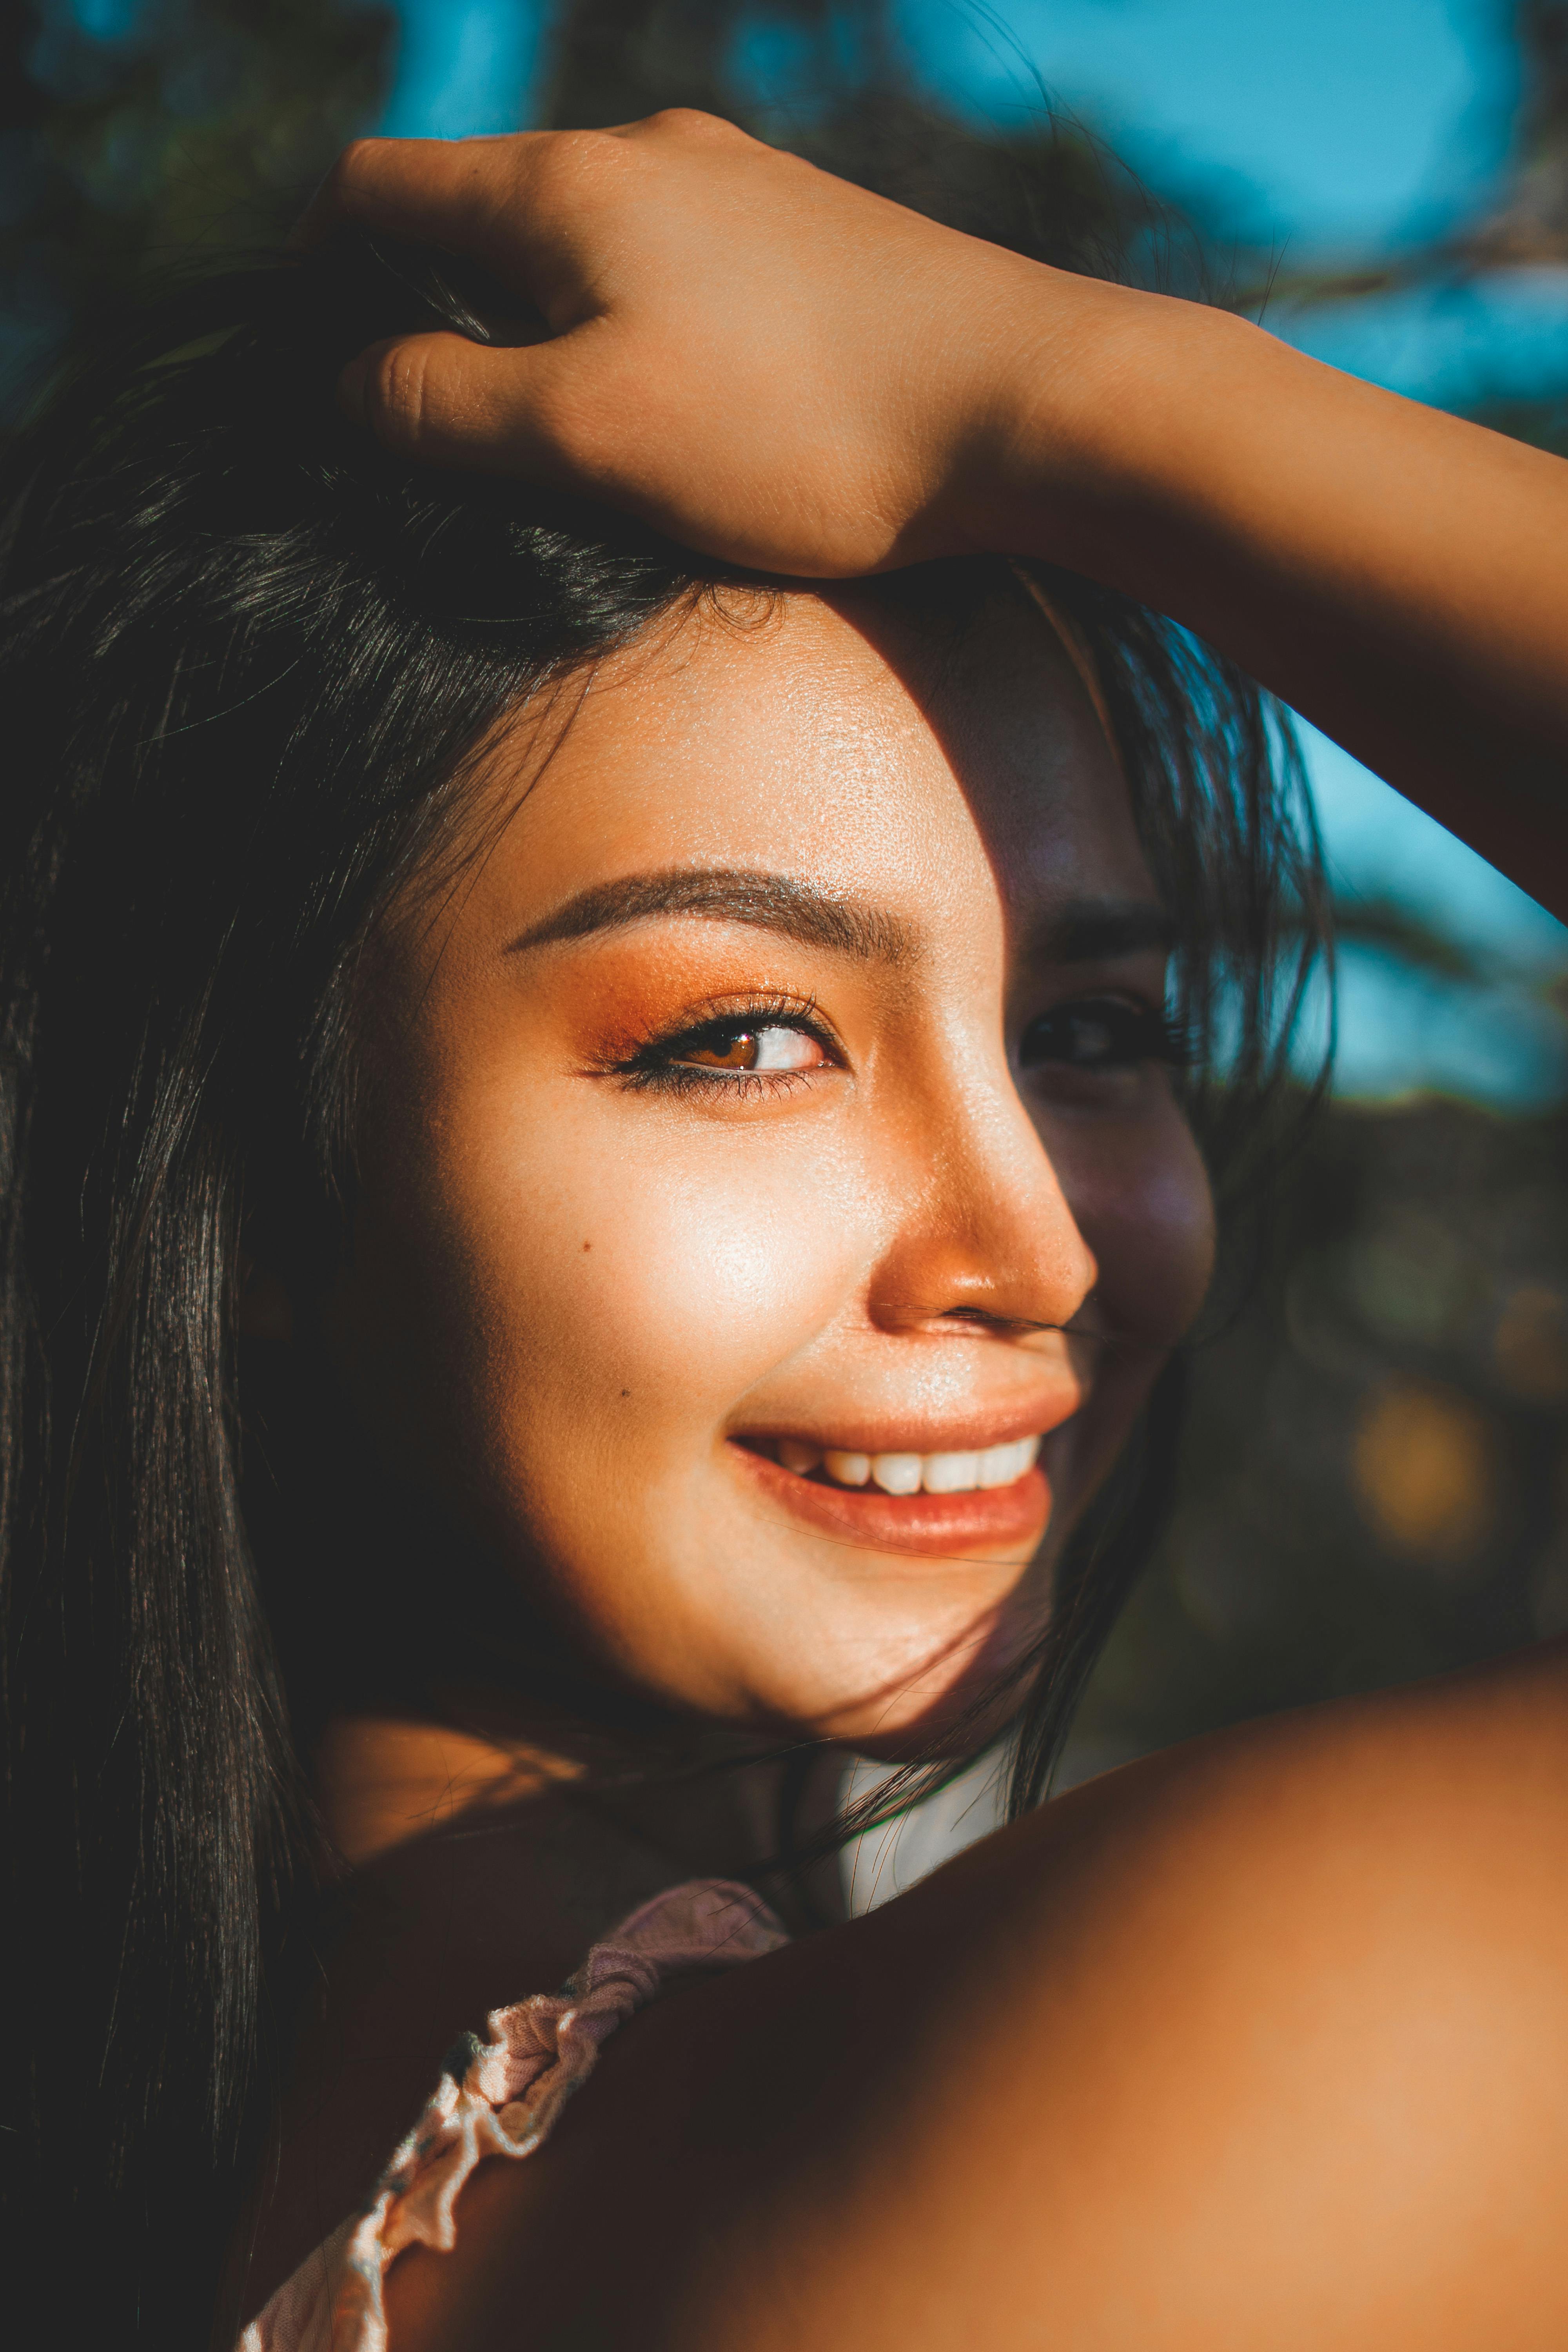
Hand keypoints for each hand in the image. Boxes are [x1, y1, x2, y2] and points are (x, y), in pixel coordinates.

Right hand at [299, 110, 1130, 575]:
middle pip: (475, 214)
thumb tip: (351, 382)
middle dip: (429, 313)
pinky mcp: (809, 240)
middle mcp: (644, 156)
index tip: (318, 370)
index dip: (316, 276)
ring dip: (536, 331)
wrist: (1029, 406)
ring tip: (557, 440)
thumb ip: (441, 403)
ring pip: (579, 247)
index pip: (375, 191)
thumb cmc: (802, 429)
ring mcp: (736, 189)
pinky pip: (670, 272)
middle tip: (434, 432)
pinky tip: (675, 414)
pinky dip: (629, 334)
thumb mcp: (582, 435)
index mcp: (561, 186)